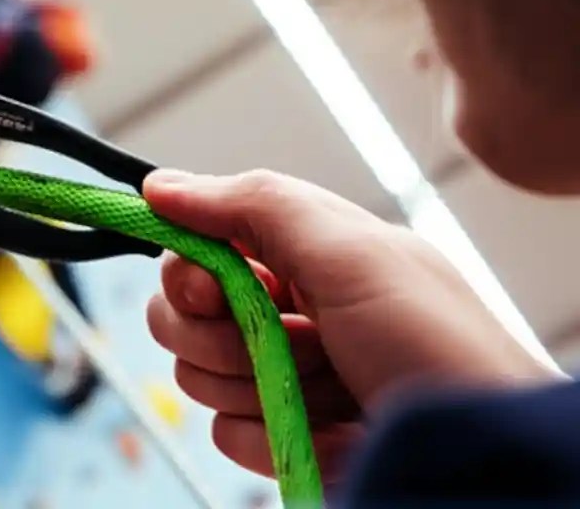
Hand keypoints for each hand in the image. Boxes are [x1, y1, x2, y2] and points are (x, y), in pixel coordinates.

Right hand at [143, 169, 558, 480]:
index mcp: (304, 255)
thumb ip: (254, 206)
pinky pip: (228, 433)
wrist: (486, 460)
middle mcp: (288, 311)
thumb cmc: (441, 347)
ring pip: (197, 374)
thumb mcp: (353, 254)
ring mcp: (284, 378)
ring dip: (256, 387)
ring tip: (331, 390)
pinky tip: (327, 434)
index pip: (200, 247)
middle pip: (183, 313)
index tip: (208, 291)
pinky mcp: (286, 438)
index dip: (188, 270)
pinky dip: (270, 437)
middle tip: (283, 345)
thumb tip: (160, 185)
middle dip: (218, 335)